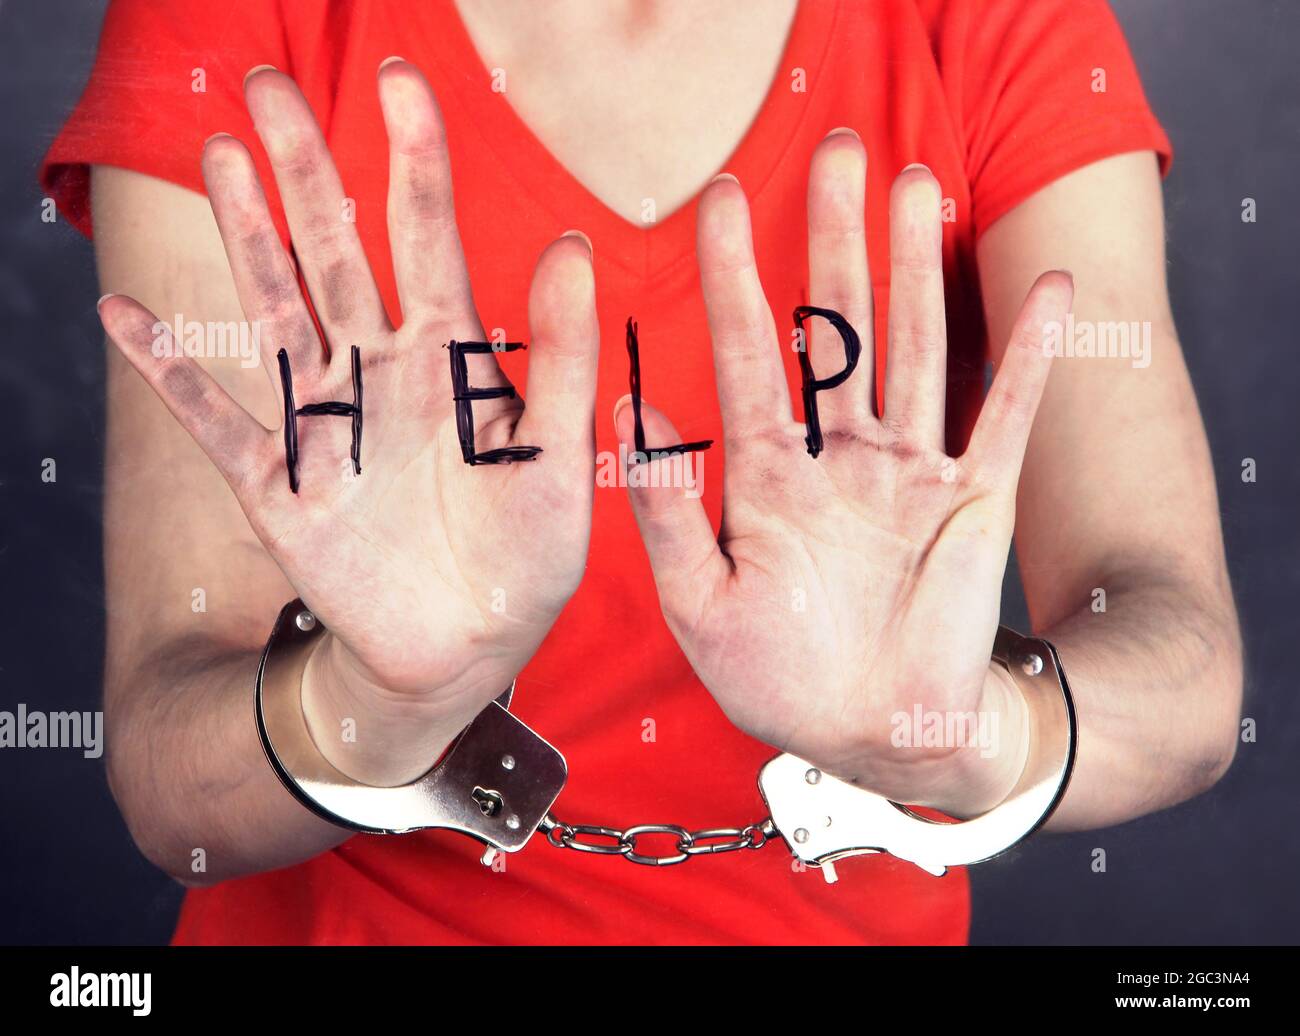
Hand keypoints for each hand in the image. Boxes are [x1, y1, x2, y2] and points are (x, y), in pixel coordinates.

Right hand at [98, 61, 598, 783]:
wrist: (466, 648)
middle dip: (305, 169)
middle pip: (333, 251)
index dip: (415, 159)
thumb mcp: (556, 456)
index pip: (429, 238)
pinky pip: (216, 423)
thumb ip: (561, 357)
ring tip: (218, 155)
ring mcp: (325, 425)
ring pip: (274, 310)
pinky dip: (170, 377)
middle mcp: (381, 374)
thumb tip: (576, 247)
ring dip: (244, 237)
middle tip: (269, 84)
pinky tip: (124, 320)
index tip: (401, 78)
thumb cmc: (523, 556)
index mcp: (452, 360)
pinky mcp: (280, 487)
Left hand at [615, 132, 1071, 814]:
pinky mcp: (974, 501)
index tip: (719, 199)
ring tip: (918, 186)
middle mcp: (836, 457)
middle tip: (839, 148)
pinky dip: (1032, 360)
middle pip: (839, 325)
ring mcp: (908, 472)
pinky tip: (1054, 295)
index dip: (731, 276)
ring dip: (919, 268)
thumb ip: (665, 510)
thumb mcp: (699, 602)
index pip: (748, 355)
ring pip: (916, 348)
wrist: (870, 732)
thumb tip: (628, 407)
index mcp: (765, 477)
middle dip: (835, 238)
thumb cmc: (778, 678)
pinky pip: (1008, 418)